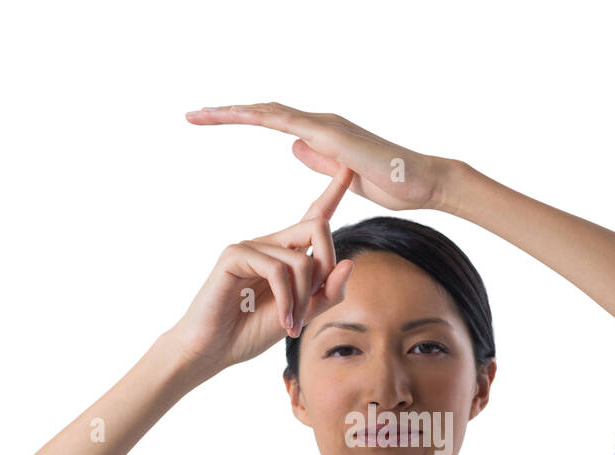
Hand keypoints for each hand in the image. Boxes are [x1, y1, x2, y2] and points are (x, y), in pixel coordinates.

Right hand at [172, 167, 355, 372]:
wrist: (212, 350)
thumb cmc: (251, 331)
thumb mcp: (300, 315)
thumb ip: (326, 293)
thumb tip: (350, 263)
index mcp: (286, 253)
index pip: (313, 217)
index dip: (333, 192)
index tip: (350, 168)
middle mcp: (270, 243)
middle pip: (316, 227)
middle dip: (327, 267)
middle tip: (314, 305)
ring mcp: (250, 246)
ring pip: (302, 259)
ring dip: (303, 299)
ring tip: (291, 324)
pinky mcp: (234, 255)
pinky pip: (278, 270)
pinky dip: (287, 299)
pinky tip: (283, 321)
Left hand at [185, 102, 453, 212]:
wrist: (423, 181)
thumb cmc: (392, 184)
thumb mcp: (343, 177)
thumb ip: (319, 160)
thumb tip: (293, 146)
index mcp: (321, 134)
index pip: (273, 122)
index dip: (242, 120)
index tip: (211, 123)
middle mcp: (319, 123)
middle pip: (264, 112)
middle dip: (227, 113)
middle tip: (192, 115)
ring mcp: (325, 124)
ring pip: (269, 111)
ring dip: (233, 112)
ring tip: (200, 113)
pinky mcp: (331, 134)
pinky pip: (287, 121)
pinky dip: (258, 116)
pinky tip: (234, 115)